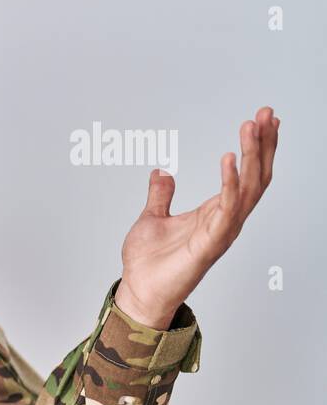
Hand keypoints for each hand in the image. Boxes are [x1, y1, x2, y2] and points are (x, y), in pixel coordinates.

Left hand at [116, 106, 278, 328]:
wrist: (138, 292)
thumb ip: (160, 195)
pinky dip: (230, 183)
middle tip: (265, 113)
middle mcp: (225, 220)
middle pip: (256, 176)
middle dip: (262, 144)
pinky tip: (230, 159)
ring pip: (249, 188)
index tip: (261, 120)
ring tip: (251, 126)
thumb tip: (162, 173)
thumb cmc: (148, 263)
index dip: (255, 148)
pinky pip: (226, 209)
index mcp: (215, 213)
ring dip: (252, 155)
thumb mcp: (152, 218)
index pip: (246, 174)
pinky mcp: (210, 243)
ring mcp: (221, 232)